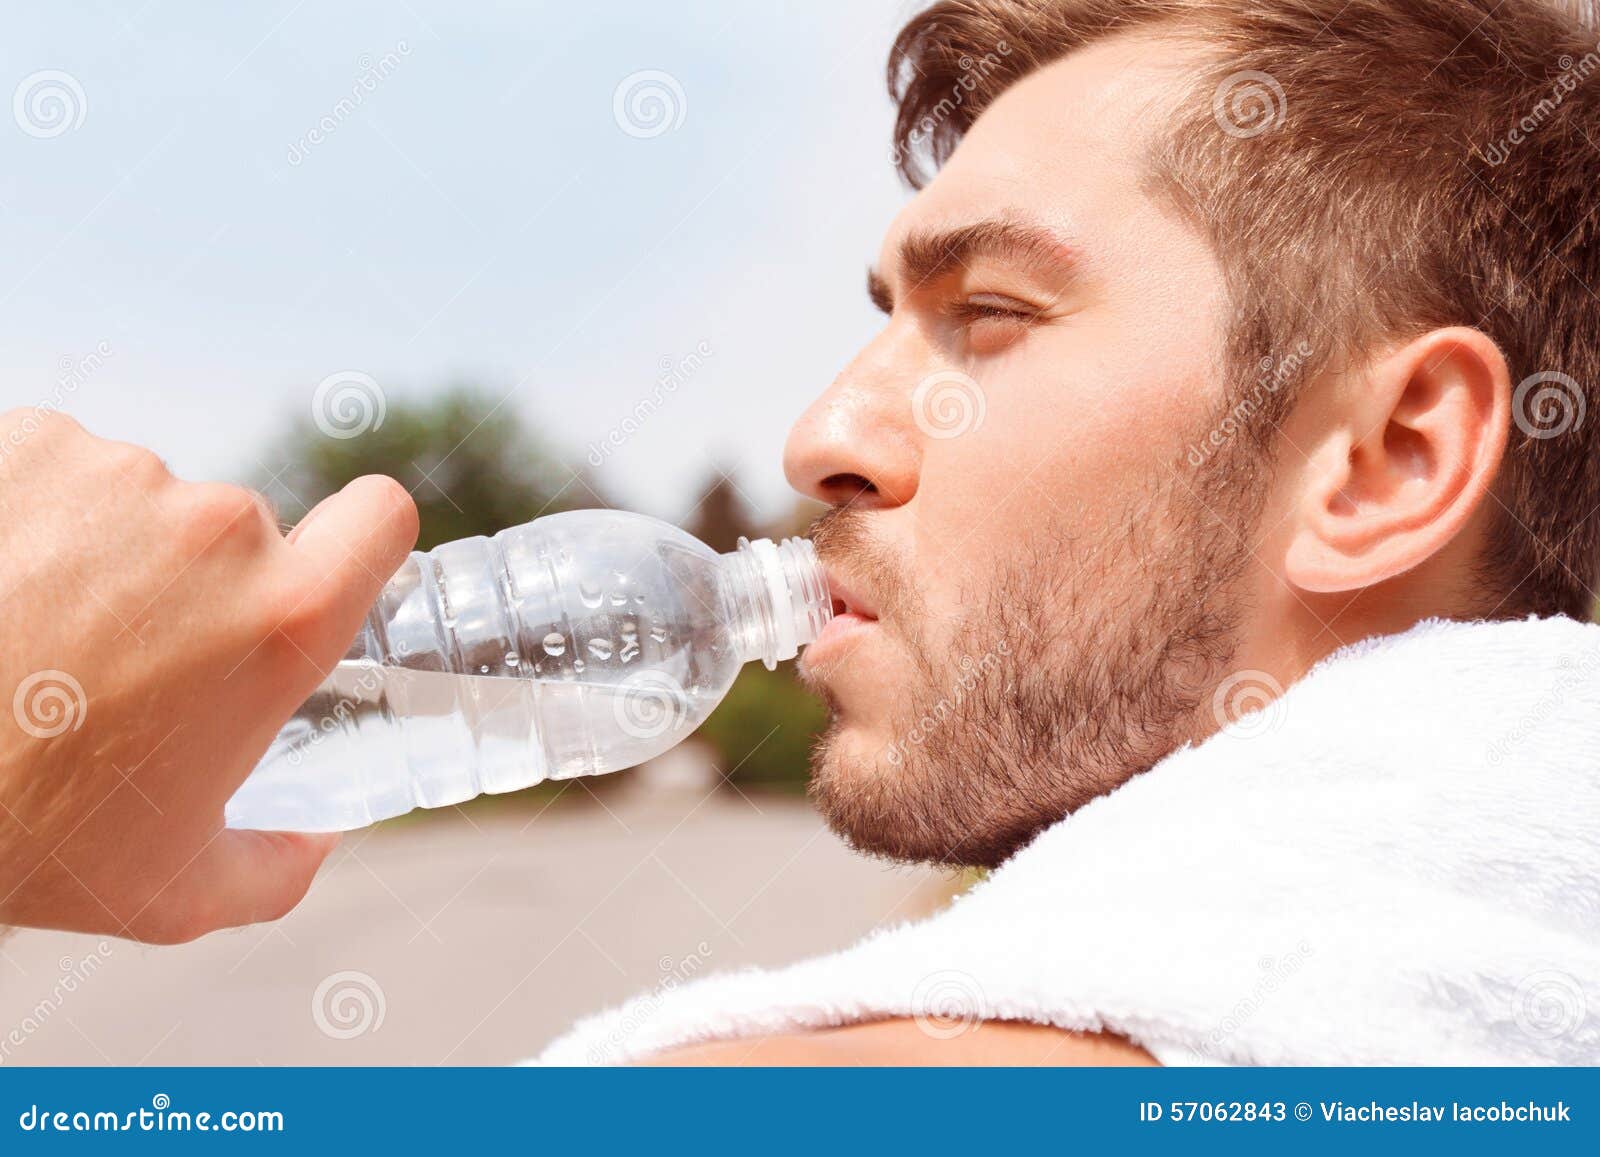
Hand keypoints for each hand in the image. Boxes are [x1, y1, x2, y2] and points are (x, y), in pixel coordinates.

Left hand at [0, 411, 417, 942]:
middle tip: (114, 664)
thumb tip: (315, 842)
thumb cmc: (22, 836)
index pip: (380, 518)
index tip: (321, 570)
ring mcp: (115, 475)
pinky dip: (28, 518)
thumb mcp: (170, 893)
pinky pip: (56, 470)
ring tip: (29, 636)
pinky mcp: (22, 441)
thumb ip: (276, 869)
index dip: (359, 542)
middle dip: (191, 587)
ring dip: (103, 554)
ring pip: (140, 504)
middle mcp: (215, 528)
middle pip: (240, 534)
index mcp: (279, 620)